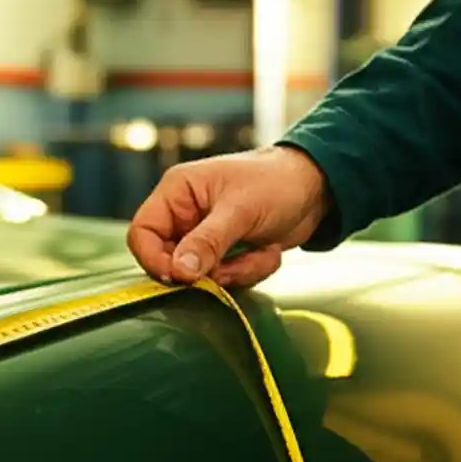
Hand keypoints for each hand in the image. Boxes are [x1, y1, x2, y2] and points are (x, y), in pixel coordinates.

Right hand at [127, 145, 327, 287]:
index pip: (142, 232)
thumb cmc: (276, 182)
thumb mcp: (240, 211)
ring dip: (236, 271)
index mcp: (177, 192)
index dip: (153, 258)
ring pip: (201, 275)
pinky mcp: (226, 253)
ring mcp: (205, 236)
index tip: (179, 277)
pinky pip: (226, 278)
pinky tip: (269, 250)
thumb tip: (178, 272)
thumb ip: (208, 242)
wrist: (318, 188)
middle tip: (230, 268)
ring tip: (261, 250)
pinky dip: (251, 270)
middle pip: (169, 260)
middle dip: (205, 270)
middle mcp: (185, 215)